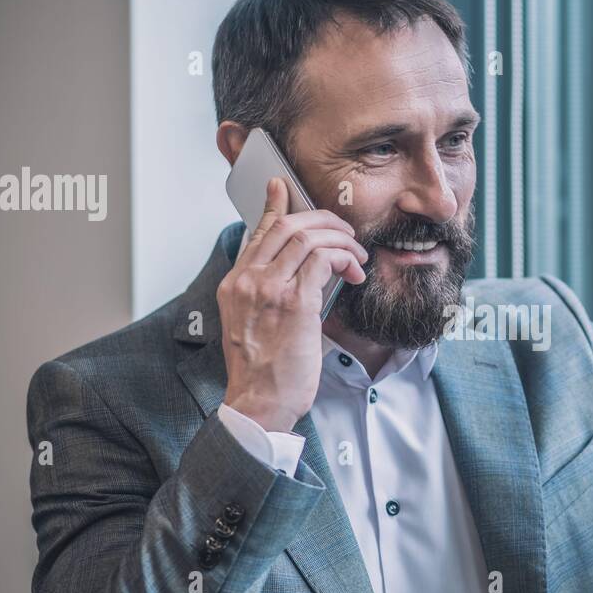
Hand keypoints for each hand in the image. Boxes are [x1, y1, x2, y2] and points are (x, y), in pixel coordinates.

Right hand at [217, 177, 367, 431]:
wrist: (259, 403)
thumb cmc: (263, 372)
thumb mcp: (254, 325)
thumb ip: (269, 294)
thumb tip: (305, 273)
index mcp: (235, 284)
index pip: (259, 232)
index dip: (276, 206)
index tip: (285, 188)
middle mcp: (248, 281)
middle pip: (286, 226)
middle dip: (323, 221)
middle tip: (346, 231)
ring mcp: (269, 290)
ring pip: (307, 237)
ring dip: (340, 239)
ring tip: (356, 255)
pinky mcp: (294, 303)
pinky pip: (322, 260)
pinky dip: (343, 257)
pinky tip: (353, 270)